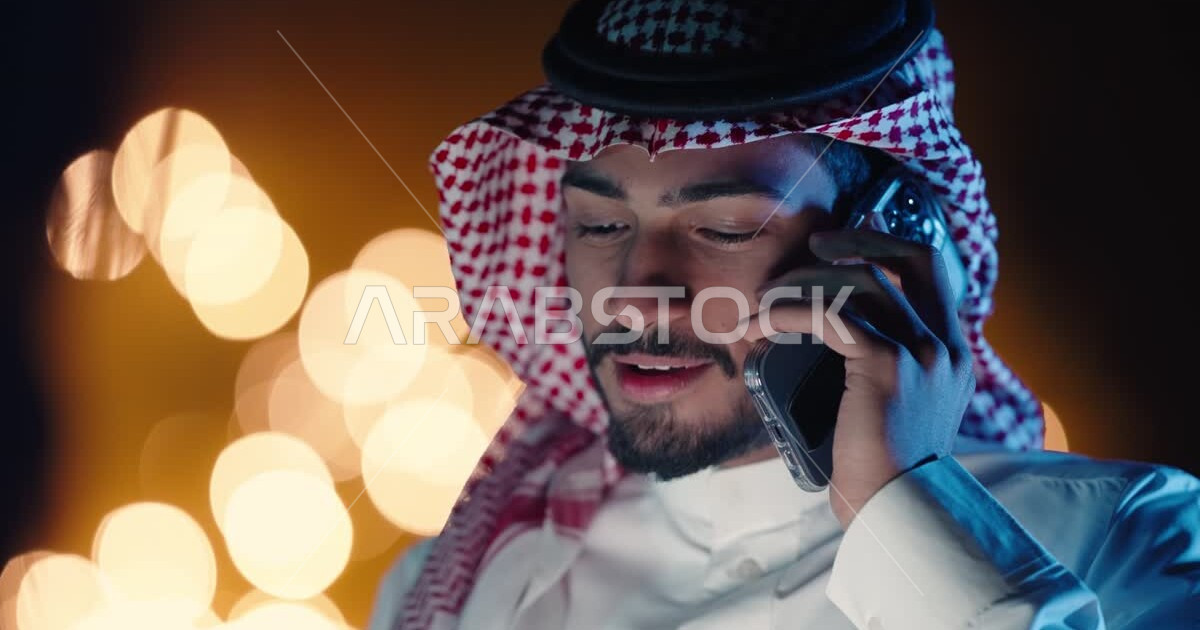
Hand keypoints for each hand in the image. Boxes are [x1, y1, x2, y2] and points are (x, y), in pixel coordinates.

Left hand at [744, 230, 974, 528]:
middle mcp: (945, 344)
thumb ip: (880, 367)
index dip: (890, 242)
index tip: (846, 241)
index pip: (933, 268)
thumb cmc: (882, 468)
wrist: (897, 510)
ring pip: (862, 281)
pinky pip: (831, 316)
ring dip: (806, 281)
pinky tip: (763, 321)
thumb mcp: (894, 407)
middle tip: (816, 244)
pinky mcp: (888, 365)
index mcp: (951, 351)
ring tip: (767, 297)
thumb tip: (826, 334)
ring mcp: (922, 352)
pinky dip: (790, 311)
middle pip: (912, 255)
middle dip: (861, 237)